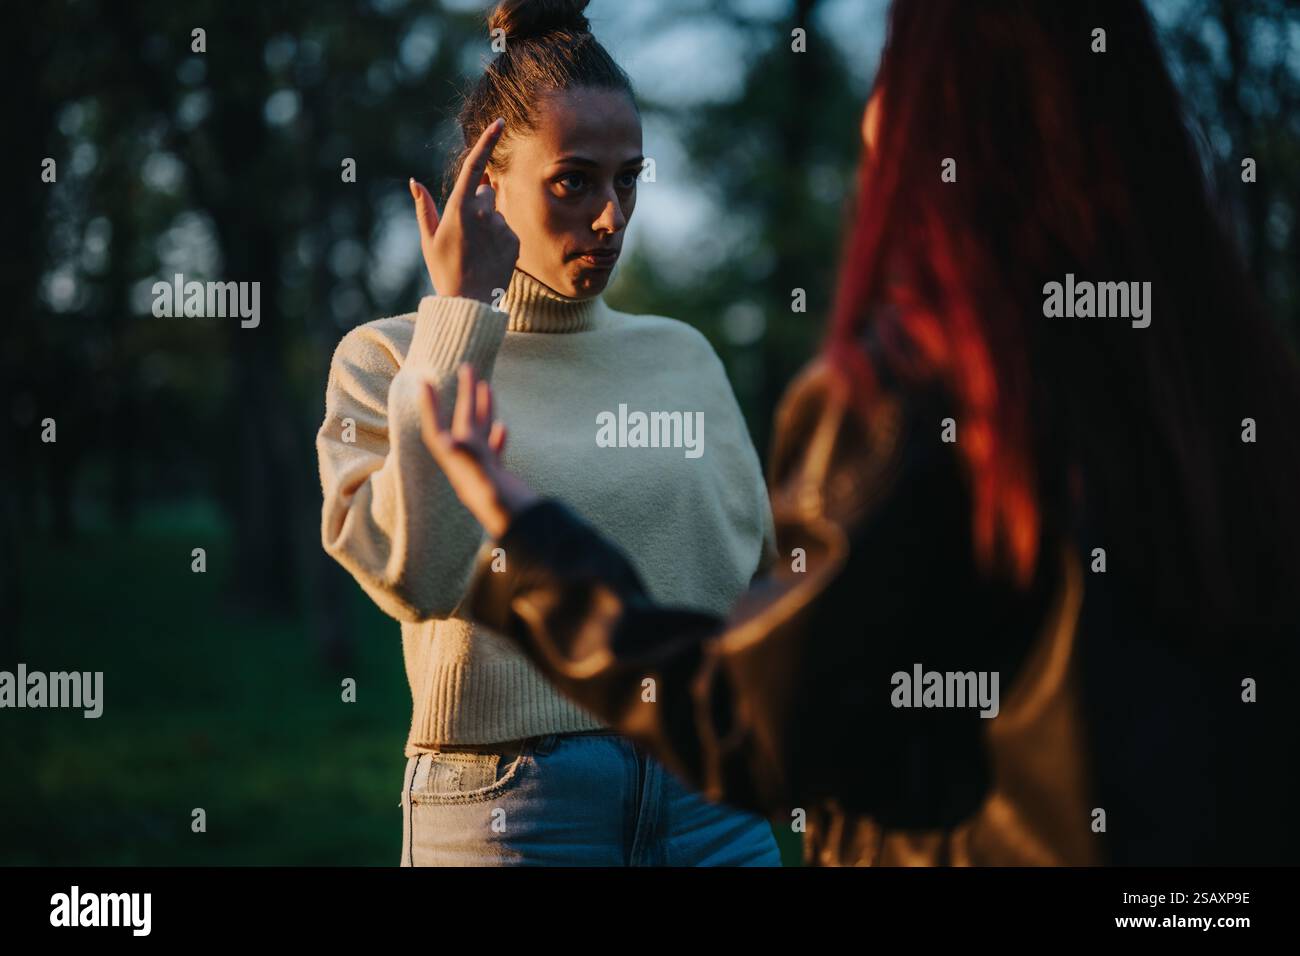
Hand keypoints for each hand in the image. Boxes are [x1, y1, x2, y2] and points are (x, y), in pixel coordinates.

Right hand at [410, 118, 519, 304]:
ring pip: (498, 213)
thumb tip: (414, 182)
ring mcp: (501, 227)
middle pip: (487, 192)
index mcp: (458, 208)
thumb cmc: (444, 271)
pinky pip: (508, 230)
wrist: (469, 303)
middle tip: (468, 232)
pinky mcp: (515, 240)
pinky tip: (490, 257)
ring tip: (478, 250)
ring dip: (490, 224)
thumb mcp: (429, 239)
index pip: (475, 166)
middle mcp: (482, 214)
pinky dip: (500, 239)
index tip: (501, 123)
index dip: (488, 141)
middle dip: (481, 202)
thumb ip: (424, 208)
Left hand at [419, 363, 539, 538]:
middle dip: (462, 395)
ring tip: (484, 385)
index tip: (426, 381)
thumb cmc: (506, 515)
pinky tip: (501, 427)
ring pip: (480, 434)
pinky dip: (496, 436)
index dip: (431, 406)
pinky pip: (494, 452)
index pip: (439, 430)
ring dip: (480, 409)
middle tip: (465, 366)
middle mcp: (468, 468)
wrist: (528, 538)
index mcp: (461, 467)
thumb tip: (450, 440)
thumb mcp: (485, 486)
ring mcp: (484, 474)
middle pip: (462, 424)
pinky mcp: (499, 480)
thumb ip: (470, 463)